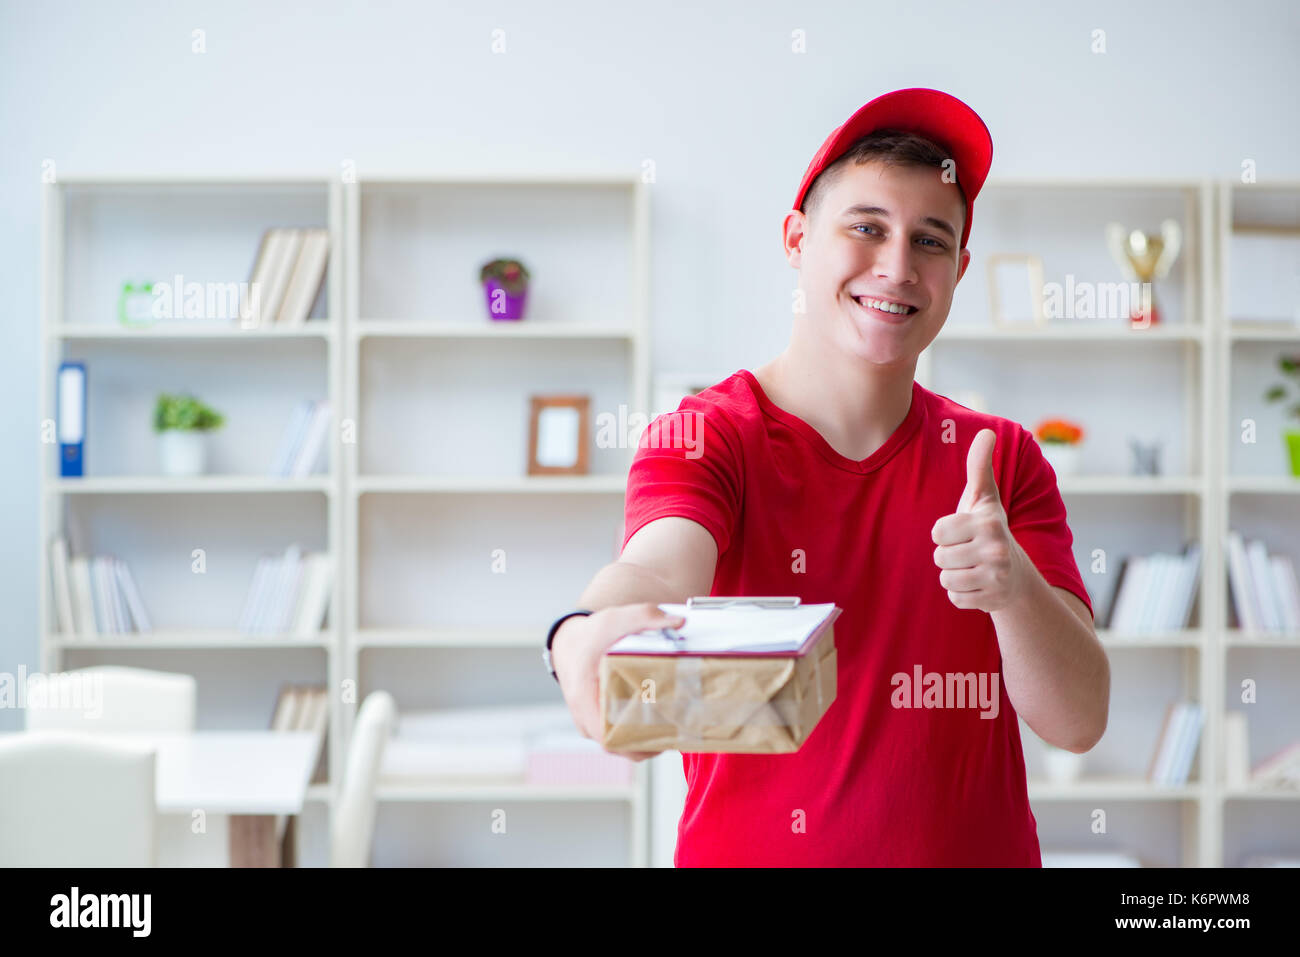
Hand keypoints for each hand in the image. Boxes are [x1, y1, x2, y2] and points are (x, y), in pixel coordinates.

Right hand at [551, 602, 686, 761]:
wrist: (570, 642)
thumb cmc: (591, 634)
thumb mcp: (616, 618)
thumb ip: (646, 616)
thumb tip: (679, 622)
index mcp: (584, 697)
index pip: (607, 737)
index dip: (635, 742)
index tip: (661, 736)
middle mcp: (583, 716)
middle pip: (618, 747)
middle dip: (647, 744)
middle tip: (675, 732)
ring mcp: (588, 723)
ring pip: (618, 745)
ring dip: (641, 742)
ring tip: (670, 731)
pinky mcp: (596, 722)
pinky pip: (616, 738)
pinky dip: (634, 736)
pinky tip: (656, 727)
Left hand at [931, 428, 1028, 612]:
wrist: (1015, 573)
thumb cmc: (989, 528)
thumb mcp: (984, 497)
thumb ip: (980, 466)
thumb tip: (986, 432)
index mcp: (988, 523)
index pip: (937, 531)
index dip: (944, 532)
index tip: (963, 531)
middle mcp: (996, 550)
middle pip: (939, 557)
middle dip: (949, 555)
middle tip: (969, 551)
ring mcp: (996, 577)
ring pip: (945, 579)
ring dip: (953, 574)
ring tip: (972, 566)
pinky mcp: (992, 600)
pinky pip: (955, 598)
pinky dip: (961, 593)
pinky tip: (977, 583)